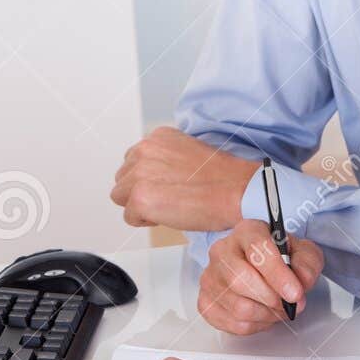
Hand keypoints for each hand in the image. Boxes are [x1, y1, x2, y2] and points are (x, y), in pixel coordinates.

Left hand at [110, 127, 258, 231]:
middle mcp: (144, 150)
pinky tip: (171, 216)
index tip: (171, 185)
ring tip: (170, 207)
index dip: (151, 179)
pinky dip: (147, 222)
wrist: (239, 191)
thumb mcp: (187, 153)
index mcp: (156, 137)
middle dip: (141, 191)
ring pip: (121, 197)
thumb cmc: (222, 178)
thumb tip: (152, 177)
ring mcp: (140, 174)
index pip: (134, 162)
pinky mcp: (140, 198)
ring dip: (141, 206)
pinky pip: (130, 217)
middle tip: (170, 199)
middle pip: (123, 179)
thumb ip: (163, 159)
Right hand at [199, 219, 322, 334]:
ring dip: (266, 315)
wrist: (263, 265)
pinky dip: (254, 325)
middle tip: (289, 305)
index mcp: (247, 232)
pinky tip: (262, 314)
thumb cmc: (281, 257)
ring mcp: (210, 277)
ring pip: (238, 307)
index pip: (257, 250)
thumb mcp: (304, 252)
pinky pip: (232, 323)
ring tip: (278, 309)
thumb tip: (301, 280)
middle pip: (240, 280)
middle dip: (272, 299)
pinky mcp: (206, 301)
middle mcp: (222, 251)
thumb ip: (307, 263)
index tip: (295, 293)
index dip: (277, 275)